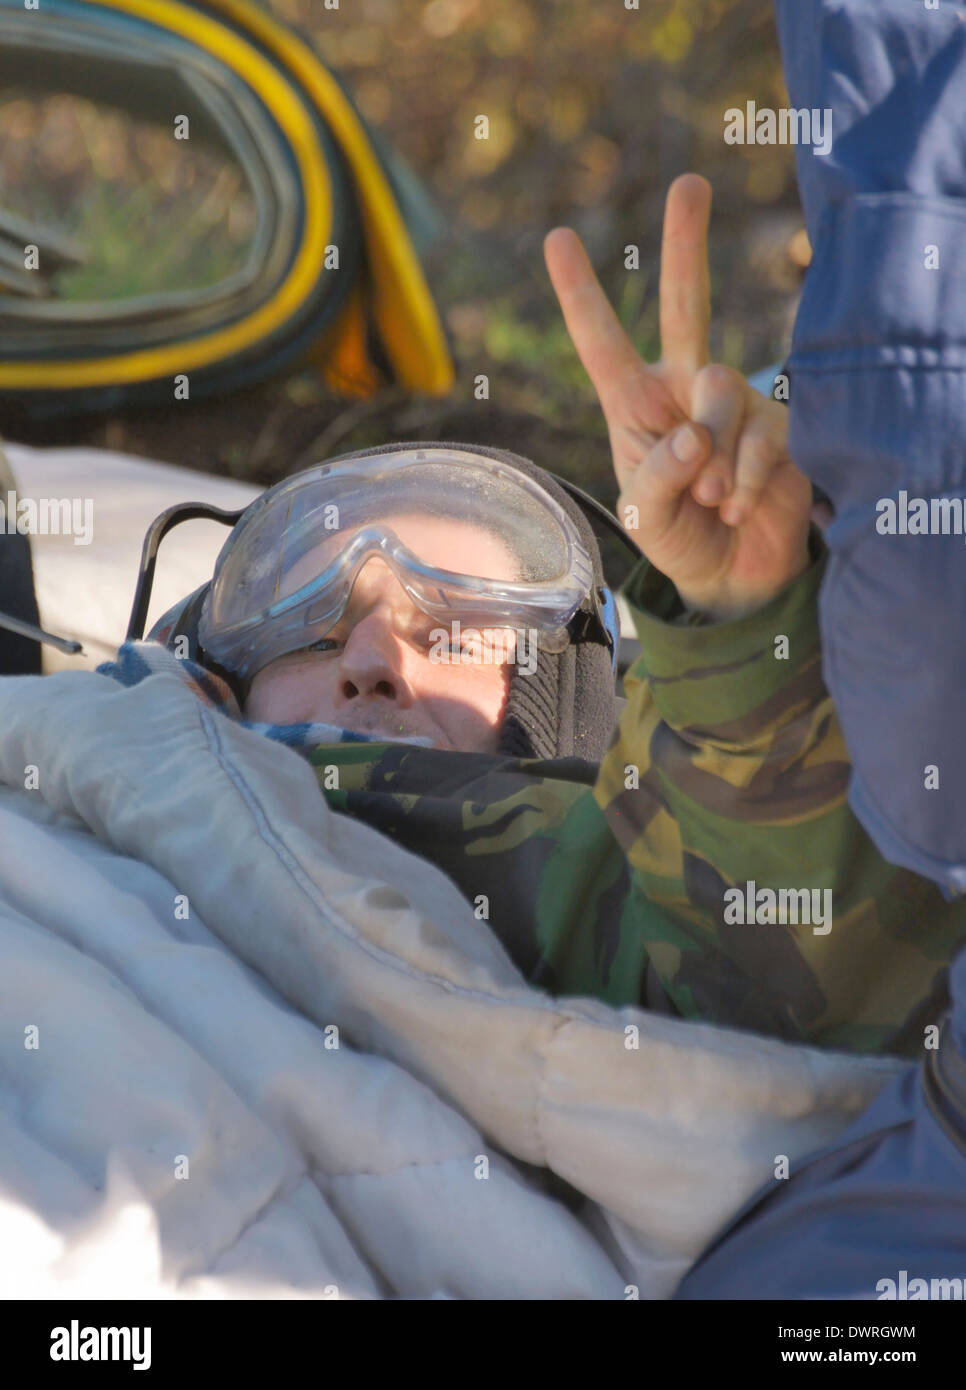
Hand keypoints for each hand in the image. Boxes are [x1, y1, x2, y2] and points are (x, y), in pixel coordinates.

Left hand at [544, 174, 810, 620]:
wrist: (731, 575)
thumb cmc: (676, 536)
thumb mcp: (646, 515)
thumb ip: (659, 475)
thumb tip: (695, 435)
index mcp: (636, 404)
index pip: (602, 344)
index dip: (580, 294)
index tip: (557, 237)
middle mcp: (686, 389)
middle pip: (687, 305)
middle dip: (686, 244)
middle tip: (688, 184)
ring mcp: (735, 403)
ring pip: (721, 394)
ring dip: (713, 459)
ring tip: (711, 503)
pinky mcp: (779, 427)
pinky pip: (759, 441)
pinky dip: (744, 482)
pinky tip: (737, 507)